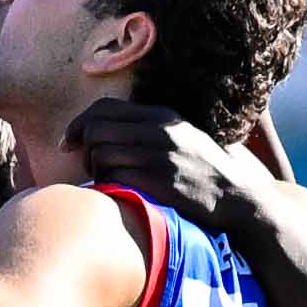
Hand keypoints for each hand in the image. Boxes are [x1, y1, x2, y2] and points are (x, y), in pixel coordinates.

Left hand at [63, 101, 282, 240]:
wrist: (236, 198)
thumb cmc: (202, 171)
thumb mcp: (181, 137)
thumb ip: (147, 128)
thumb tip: (100, 127)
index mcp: (163, 116)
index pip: (104, 108)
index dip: (79, 124)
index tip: (69, 142)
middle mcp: (161, 131)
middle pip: (96, 130)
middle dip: (84, 149)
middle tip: (91, 166)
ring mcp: (161, 157)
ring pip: (101, 154)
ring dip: (96, 171)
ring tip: (109, 180)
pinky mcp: (160, 183)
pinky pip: (115, 178)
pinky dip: (109, 186)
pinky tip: (119, 192)